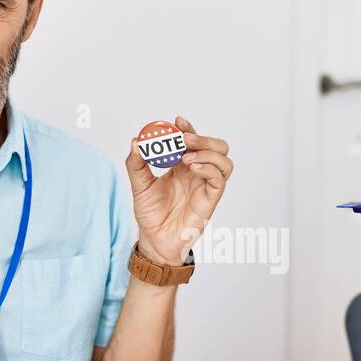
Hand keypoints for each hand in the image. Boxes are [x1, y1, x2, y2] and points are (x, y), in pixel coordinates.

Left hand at [125, 116, 232, 265]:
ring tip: (187, 157)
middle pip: (216, 146)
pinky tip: (192, 168)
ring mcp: (206, 185)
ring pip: (224, 160)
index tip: (177, 121)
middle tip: (184, 138)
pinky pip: (220, 179)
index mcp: (182, 166)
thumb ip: (136, 163)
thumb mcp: (139, 184)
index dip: (188, 128)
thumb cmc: (150, 214)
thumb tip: (136, 141)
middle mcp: (198, 173)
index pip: (193, 140)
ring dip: (208, 152)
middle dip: (202, 138)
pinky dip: (209, 168)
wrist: (154, 239)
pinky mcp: (211, 199)